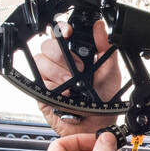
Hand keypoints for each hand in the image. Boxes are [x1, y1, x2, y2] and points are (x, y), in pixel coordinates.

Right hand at [33, 19, 121, 138]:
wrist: (96, 124)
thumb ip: (105, 47)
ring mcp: (49, 76)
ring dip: (58, 72)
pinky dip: (52, 85)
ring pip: (40, 60)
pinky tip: (65, 93)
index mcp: (75, 54)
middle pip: (47, 45)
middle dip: (62, 55)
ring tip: (73, 84)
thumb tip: (100, 26)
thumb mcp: (110, 70)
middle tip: (78, 69)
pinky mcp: (41, 90)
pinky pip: (38, 80)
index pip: (60, 33)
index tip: (69, 32)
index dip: (61, 29)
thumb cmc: (104, 100)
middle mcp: (59, 63)